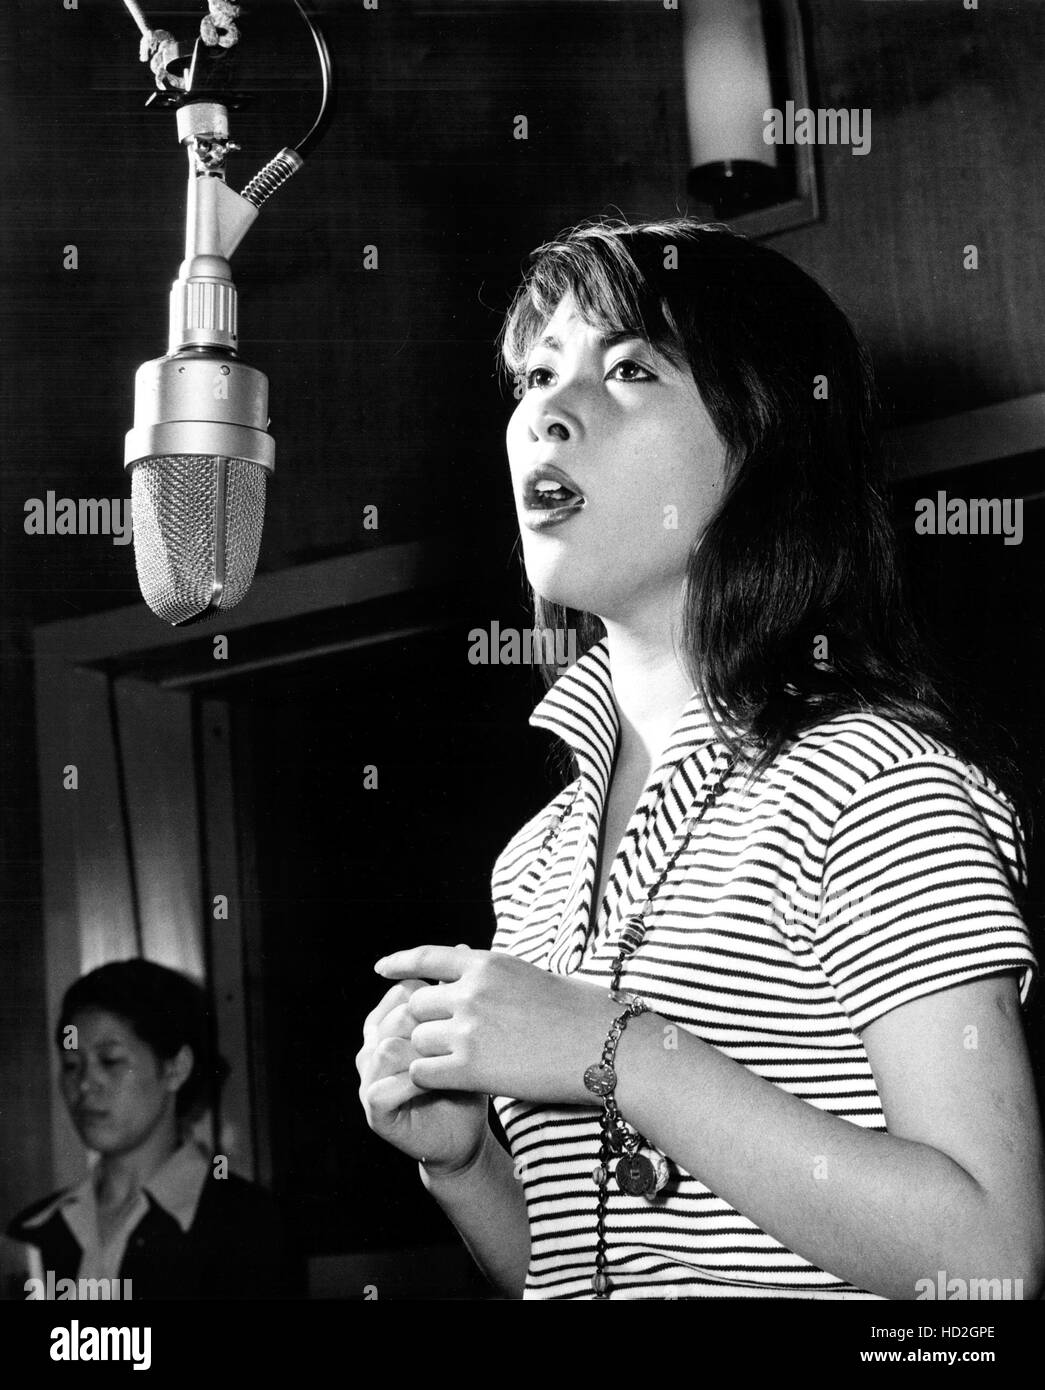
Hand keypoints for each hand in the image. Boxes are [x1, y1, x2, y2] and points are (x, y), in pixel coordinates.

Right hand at [356, 976, 488, 1173]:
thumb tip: (464, 947)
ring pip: (387, 1046)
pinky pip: (385, 1086)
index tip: (467, 1004)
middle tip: (466, 1037)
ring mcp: (368, 1077)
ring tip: (454, 1061)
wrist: (464, 1134)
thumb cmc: (464, 1079)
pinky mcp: (373, 1109)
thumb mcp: (463, 1035)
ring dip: (424, 1053)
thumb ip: (455, 997)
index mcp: (389, 1022)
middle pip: (394, 1015)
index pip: (402, 989)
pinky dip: (415, 1083)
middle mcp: (371, 1046)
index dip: (435, 995)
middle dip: (432, 1022)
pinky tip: (441, 1083)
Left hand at [374, 944, 617, 1103]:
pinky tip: (446, 1084)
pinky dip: (429, 1078)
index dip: (401, 963)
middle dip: (425, 1023)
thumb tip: (476, 979)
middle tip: (441, 1042)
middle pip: (418, 1005)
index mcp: (488, 963)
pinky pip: (424, 1071)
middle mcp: (472, 990)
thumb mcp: (533, 978)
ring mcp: (468, 1027)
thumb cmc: (583, 1014)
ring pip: (418, 1039)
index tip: (382, 969)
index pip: (429, 957)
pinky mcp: (469, 1066)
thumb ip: (497, 980)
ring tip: (455, 1065)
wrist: (606, 1047)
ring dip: (430, 1052)